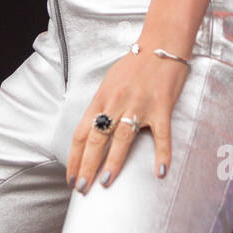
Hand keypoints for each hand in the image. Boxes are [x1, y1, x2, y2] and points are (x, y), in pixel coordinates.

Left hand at [66, 48, 190, 193]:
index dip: (75, 157)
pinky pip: (161, 135)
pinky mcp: (161, 107)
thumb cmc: (134, 65)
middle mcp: (116, 103)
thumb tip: (93, 131)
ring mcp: (139, 106)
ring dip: (113, 163)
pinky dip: (161, 154)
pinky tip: (160, 171)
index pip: (82, 133)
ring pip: (122, 138)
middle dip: (87, 166)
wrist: (161, 45)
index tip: (71, 176)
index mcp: (101, 99)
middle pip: (97, 139)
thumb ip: (102, 107)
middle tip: (83, 188)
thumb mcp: (109, 83)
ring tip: (106, 182)